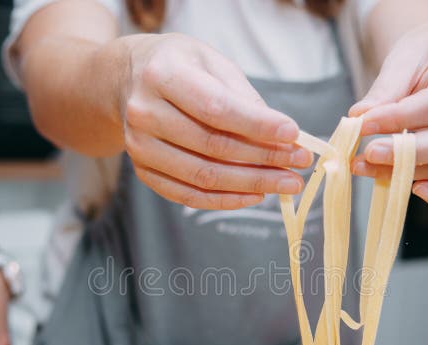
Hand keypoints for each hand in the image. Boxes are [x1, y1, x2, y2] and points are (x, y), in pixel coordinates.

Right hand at [120, 33, 311, 209]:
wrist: (127, 79)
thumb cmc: (180, 66)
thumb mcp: (212, 62)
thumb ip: (244, 97)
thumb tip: (283, 137)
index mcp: (162, 75)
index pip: (216, 108)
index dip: (257, 125)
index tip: (294, 135)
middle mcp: (145, 113)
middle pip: (213, 147)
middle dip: (265, 159)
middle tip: (300, 164)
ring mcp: (140, 147)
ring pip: (204, 176)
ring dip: (252, 184)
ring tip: (287, 183)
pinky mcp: (144, 171)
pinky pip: (190, 195)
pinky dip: (227, 199)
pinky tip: (256, 195)